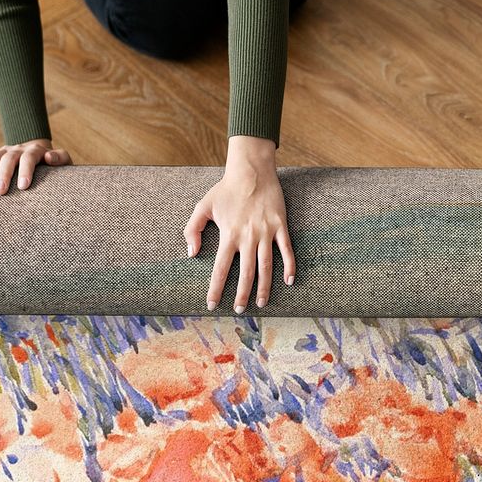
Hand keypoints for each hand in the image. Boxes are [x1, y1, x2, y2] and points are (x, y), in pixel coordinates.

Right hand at [0, 139, 72, 193]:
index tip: (23, 186)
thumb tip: (49, 157)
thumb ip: (61, 158)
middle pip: (9, 159)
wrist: (42, 151)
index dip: (26, 170)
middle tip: (0, 192)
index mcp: (36, 150)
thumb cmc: (55, 163)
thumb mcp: (64, 160)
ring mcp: (6, 150)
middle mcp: (19, 149)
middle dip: (4, 175)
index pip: (29, 158)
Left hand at [184, 135, 295, 312]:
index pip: (221, 268)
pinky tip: (289, 281)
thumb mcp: (202, 206)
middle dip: (242, 295)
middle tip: (239, 310)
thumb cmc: (226, 189)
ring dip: (264, 287)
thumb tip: (192, 254)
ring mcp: (266, 233)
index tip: (212, 304)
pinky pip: (286, 251)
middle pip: (246, 273)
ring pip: (266, 267)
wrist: (251, 170)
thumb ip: (192, 230)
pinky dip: (289, 267)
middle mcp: (248, 237)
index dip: (216, 289)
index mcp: (228, 234)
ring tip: (261, 303)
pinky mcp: (280, 227)